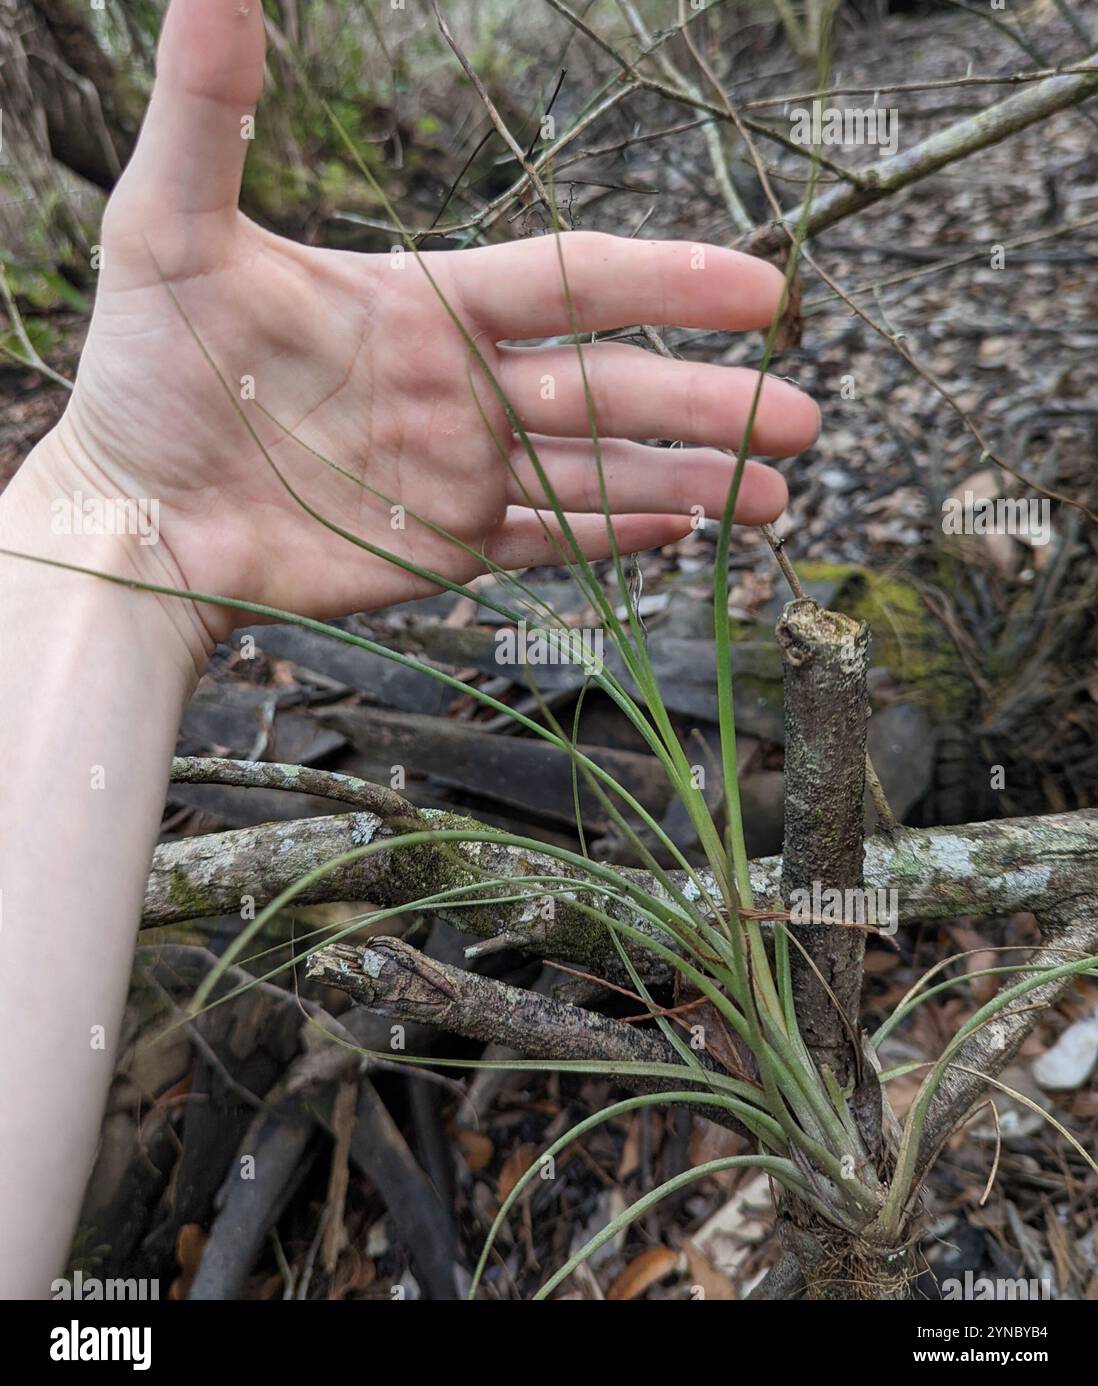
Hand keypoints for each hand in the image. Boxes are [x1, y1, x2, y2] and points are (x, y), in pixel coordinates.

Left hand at [25, 0, 818, 662]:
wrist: (129, 515)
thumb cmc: (142, 370)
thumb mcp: (167, 228)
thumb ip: (213, 111)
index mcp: (426, 306)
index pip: (571, 283)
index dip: (666, 281)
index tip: (758, 289)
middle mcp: (462, 387)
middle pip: (610, 386)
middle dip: (706, 403)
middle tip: (799, 419)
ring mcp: (460, 470)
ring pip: (596, 472)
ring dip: (687, 481)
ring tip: (773, 497)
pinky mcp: (443, 546)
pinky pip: (545, 541)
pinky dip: (611, 538)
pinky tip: (680, 532)